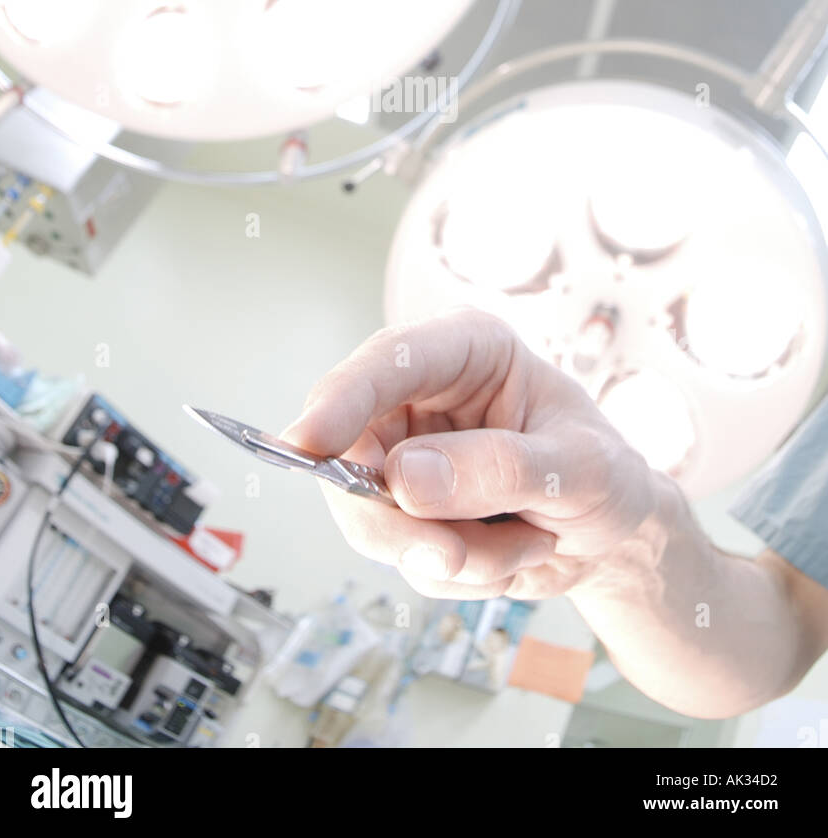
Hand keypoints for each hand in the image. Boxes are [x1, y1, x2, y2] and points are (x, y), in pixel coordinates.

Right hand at [281, 309, 656, 599]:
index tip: (310, 442)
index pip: (390, 361)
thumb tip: (403, 479)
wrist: (615, 533)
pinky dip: (462, 574)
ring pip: (372, 518)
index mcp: (466, 350)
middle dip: (400, 519)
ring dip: (455, 554)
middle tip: (456, 554)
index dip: (341, 397)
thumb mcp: (578, 468)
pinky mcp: (404, 513)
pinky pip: (404, 559)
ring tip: (528, 542)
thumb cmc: (604, 475)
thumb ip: (500, 469)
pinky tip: (510, 553)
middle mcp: (421, 397)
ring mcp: (404, 457)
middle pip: (352, 451)